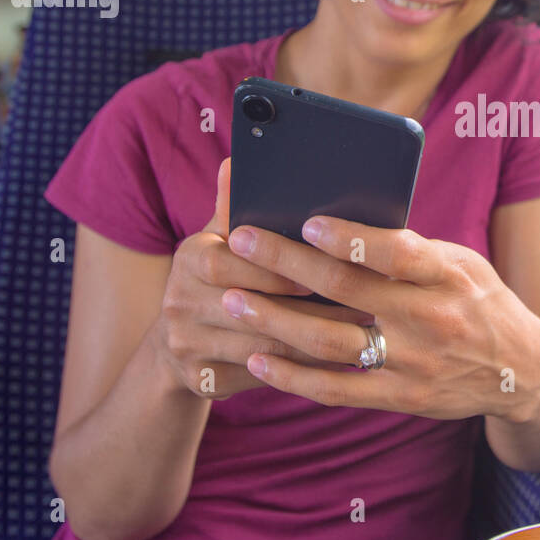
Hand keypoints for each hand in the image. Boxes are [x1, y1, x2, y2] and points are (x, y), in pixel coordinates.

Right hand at [148, 158, 376, 399]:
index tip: (317, 277)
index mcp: (189, 257)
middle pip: (248, 307)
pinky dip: (297, 373)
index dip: (274, 270)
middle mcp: (177, 301)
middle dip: (306, 309)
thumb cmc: (222, 276)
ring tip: (361, 334)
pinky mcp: (199, 379)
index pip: (228, 261)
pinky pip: (257, 378)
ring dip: (313, 342)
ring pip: (260, 347)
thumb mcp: (225, 237)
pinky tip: (334, 366)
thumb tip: (238, 160)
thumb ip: (238, 207)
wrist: (179, 343)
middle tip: (360, 306)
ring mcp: (185, 343)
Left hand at [223, 216, 539, 422]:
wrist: (522, 371)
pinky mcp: (400, 398)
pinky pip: (336, 390)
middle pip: (347, 289)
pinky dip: (292, 377)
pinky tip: (258, 359)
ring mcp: (413, 362)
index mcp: (447, 275)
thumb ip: (409, 249)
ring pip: (330, 341)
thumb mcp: (461, 263)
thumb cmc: (479, 301)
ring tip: (232, 299)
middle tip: (240, 242)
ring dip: (275, 320)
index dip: (349, 238)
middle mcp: (430, 318)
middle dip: (286, 264)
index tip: (306, 222)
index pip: (395, 252)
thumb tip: (340, 222)